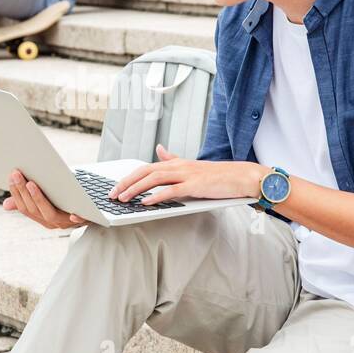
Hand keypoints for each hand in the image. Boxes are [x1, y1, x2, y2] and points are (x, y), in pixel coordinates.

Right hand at [3, 169, 87, 229]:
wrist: (92, 209)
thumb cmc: (66, 199)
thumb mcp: (47, 197)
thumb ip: (28, 200)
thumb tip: (5, 205)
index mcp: (41, 217)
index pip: (24, 207)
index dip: (16, 192)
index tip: (11, 176)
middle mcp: (51, 222)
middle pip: (33, 209)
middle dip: (23, 191)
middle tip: (17, 174)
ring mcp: (66, 222)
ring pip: (49, 214)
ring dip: (38, 199)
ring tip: (31, 183)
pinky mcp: (82, 220)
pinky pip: (78, 220)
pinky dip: (75, 217)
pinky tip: (73, 212)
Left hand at [110, 145, 263, 204]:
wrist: (241, 177)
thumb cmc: (218, 176)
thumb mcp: (192, 165)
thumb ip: (173, 159)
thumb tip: (159, 149)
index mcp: (176, 163)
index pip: (146, 168)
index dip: (129, 177)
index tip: (116, 188)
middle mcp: (179, 166)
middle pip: (145, 171)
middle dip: (126, 183)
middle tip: (112, 194)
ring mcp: (187, 175)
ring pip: (155, 179)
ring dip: (136, 189)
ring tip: (124, 198)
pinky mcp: (195, 185)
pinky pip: (172, 190)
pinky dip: (157, 196)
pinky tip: (146, 203)